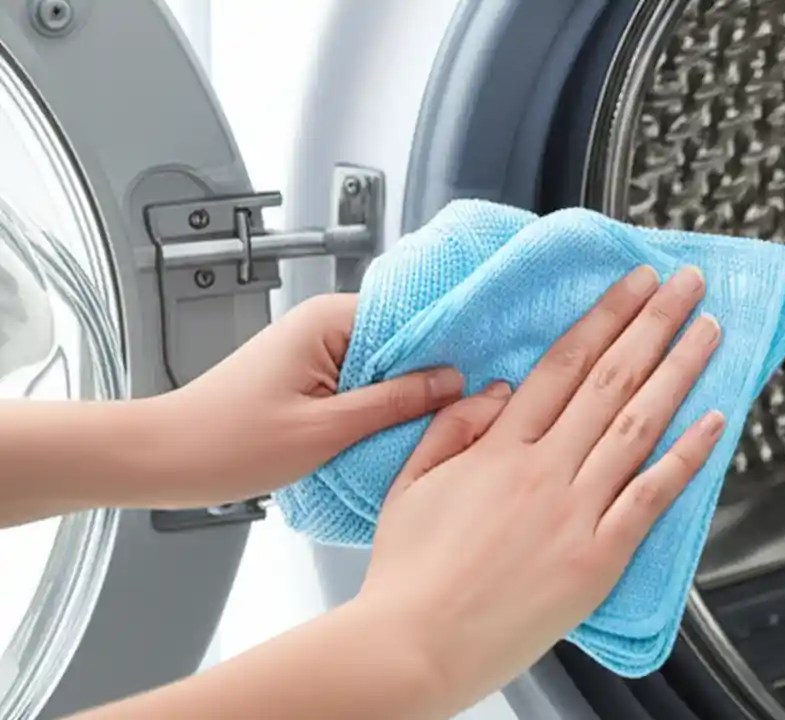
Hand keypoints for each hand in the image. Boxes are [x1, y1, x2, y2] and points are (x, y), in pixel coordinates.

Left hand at [142, 294, 464, 507]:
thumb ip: (394, 403)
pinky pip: (363, 385)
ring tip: (438, 424)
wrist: (162, 459)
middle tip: (470, 407)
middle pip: (403, 342)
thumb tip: (453, 381)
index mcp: (328, 320)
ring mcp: (316, 351)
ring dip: (406, 395)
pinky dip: (380, 407)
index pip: (412, 315)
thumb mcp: (325, 430)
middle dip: (432, 373)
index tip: (489, 364)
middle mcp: (324, 325)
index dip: (451, 342)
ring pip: (385, 367)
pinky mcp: (310, 377)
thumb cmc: (227, 443)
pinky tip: (398, 431)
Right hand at [354, 265, 723, 717]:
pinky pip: (652, 496)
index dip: (605, 317)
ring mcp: (576, 512)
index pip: (564, 364)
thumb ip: (453, 428)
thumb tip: (499, 389)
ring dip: (679, 371)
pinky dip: (686, 455)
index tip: (635, 285)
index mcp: (499, 449)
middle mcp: (544, 470)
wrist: (415, 647)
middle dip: (654, 323)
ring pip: (638, 425)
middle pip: (611, 380)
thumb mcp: (411, 485)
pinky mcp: (600, 557)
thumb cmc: (411, 574)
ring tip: (709, 332)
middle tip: (686, 286)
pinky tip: (713, 421)